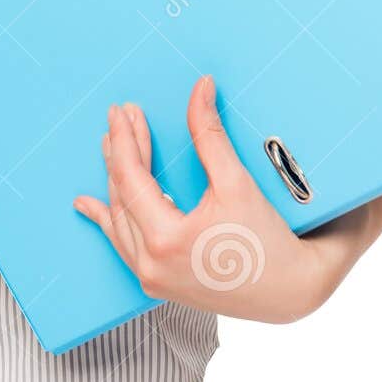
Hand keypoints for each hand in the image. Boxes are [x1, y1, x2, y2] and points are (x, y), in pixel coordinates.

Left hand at [73, 75, 381, 322]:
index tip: (122, 111)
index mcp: (165, 239)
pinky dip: (109, 221)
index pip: (131, 177)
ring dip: (114, 180)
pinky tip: (89, 206)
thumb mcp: (236, 182)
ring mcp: (153, 277)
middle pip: (123, 195)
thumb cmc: (268, 241)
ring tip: (109, 147)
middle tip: (120, 118)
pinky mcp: (160, 282)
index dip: (126, 139)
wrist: (292, 292)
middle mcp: (150, 263)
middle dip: (121, 152)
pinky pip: (125, 246)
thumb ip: (209, 135)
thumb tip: (200, 90)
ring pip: (120, 220)